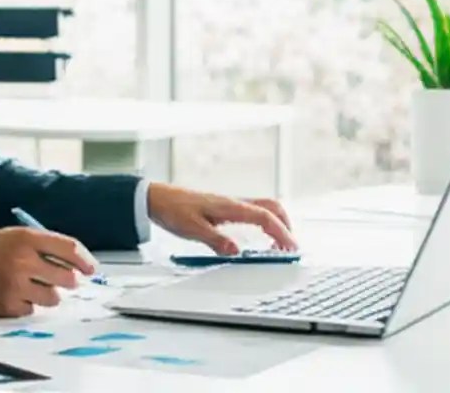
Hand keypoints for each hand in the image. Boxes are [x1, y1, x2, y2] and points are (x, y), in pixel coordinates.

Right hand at [0, 227, 94, 317]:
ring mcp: (14, 285)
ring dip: (47, 294)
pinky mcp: (5, 306)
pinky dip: (27, 304)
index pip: (70, 249)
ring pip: (53, 298)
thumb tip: (78, 263)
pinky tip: (12, 295)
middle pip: (67, 278)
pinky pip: (32, 309)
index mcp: (27, 239)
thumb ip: (45, 246)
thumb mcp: (15, 237)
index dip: (85, 260)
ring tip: (31, 286)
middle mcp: (22, 261)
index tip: (91, 269)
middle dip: (68, 281)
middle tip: (61, 280)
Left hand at [146, 183, 295, 253]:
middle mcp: (235, 203)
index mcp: (230, 207)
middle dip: (286, 226)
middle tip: (290, 246)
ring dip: (277, 223)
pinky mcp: (226, 208)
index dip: (281, 232)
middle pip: (272, 207)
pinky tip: (261, 235)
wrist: (158, 198)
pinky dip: (265, 223)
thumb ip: (215, 240)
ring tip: (279, 243)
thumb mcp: (192, 229)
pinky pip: (254, 212)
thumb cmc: (174, 210)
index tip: (290, 247)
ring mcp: (232, 204)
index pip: (265, 217)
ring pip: (265, 208)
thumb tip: (235, 251)